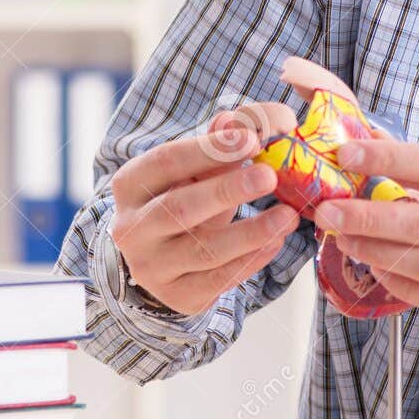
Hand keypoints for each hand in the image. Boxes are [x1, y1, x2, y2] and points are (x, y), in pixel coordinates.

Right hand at [107, 102, 301, 316]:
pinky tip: (277, 241)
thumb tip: (247, 121)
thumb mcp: (192, 168)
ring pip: (204, 250)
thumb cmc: (182, 197)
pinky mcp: (179, 296)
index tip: (251, 139)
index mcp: (130, 185)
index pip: (165, 162)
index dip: (209, 151)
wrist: (161, 256)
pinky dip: (252, 260)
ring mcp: (153, 267)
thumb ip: (218, 143)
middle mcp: (132, 229)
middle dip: (227, 190)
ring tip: (288, 215)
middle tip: (270, 175)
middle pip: (180, 208)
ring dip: (251, 232)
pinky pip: (220, 280)